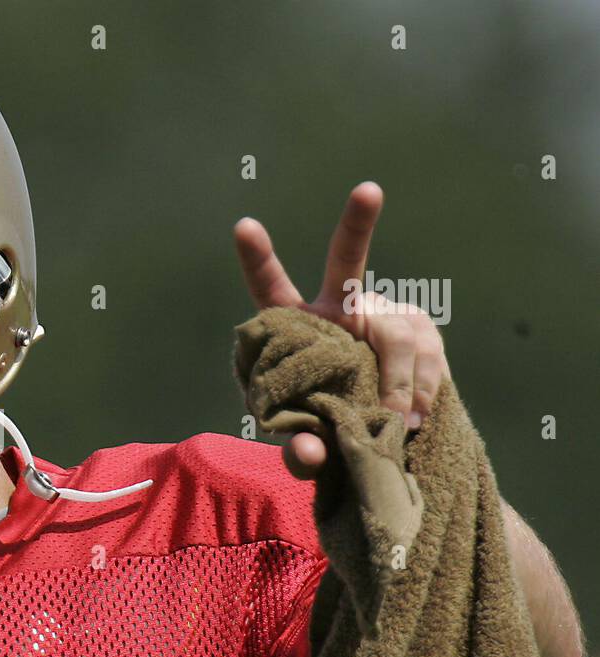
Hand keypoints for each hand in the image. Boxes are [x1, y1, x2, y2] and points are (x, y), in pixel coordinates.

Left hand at [234, 181, 450, 478]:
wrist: (381, 433)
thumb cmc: (327, 428)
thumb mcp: (304, 443)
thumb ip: (298, 450)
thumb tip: (311, 455)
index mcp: (295, 326)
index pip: (270, 289)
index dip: (257, 258)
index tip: (242, 225)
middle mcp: (338, 308)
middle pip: (347, 261)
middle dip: (357, 223)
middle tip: (369, 189)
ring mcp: (382, 314)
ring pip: (395, 332)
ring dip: (398, 382)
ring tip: (395, 424)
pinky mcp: (421, 330)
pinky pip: (426, 355)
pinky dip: (420, 391)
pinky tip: (414, 418)